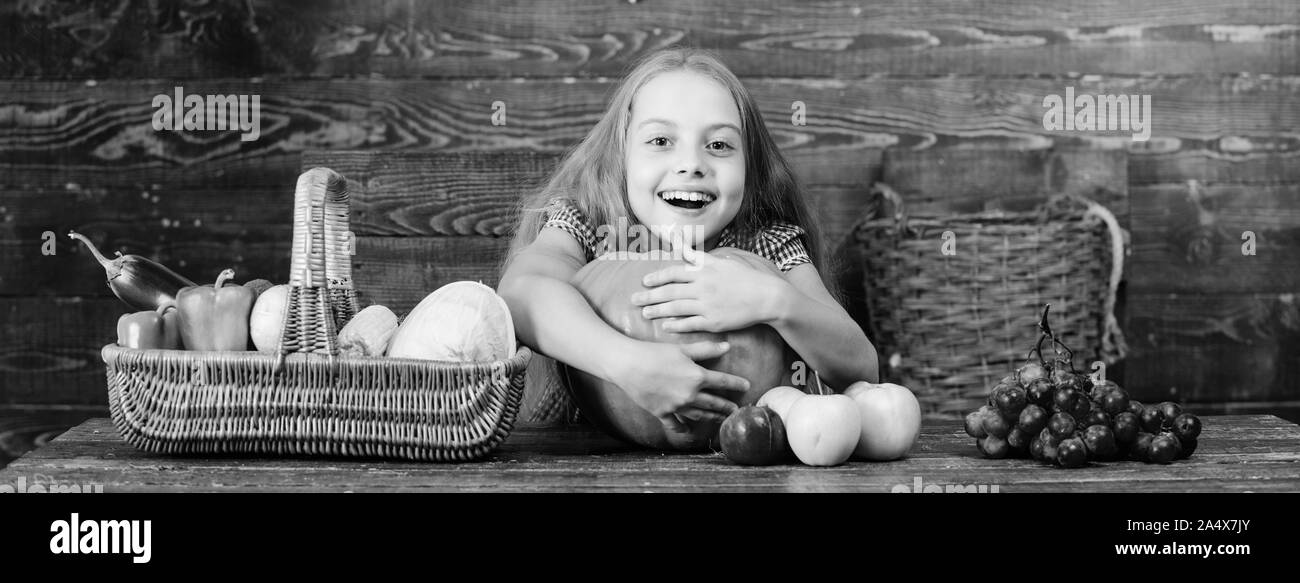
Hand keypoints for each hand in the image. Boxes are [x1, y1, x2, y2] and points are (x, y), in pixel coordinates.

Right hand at [611, 339, 749, 434]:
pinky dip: (683, 429)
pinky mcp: (662, 413)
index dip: (737, 384)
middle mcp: (690, 395)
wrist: (627, 366)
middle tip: (737, 410)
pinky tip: (689, 432)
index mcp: (697, 377)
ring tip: (719, 419)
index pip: (723, 382)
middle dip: (727, 407)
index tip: (747, 386)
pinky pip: (676, 425)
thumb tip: (727, 346)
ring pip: (699, 415)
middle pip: (714, 403)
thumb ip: (706, 349)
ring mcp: (676, 406)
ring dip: (711, 417)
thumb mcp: (682, 349)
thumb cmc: (654, 353)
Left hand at [631, 246, 788, 332]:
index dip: (658, 277)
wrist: (767, 298)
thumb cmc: (746, 278)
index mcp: (704, 271)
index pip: (674, 273)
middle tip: (634, 299)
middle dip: (649, 295)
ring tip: (645, 313)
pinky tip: (664, 326)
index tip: (645, 280)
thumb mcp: (723, 261)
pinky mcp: (713, 321)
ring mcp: (707, 305)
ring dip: (658, 311)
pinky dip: (676, 325)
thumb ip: (700, 256)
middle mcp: (702, 287)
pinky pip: (689, 324)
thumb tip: (683, 246)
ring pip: (676, 308)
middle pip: (669, 291)